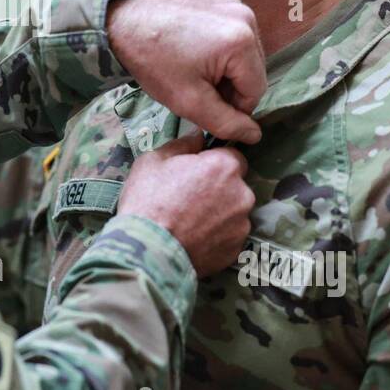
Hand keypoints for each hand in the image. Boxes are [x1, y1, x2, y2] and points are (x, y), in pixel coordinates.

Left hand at [106, 0, 265, 143]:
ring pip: (246, 55)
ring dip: (227, 70)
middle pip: (253, 71)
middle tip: (198, 90)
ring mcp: (236, 5)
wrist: (123, 23)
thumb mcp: (189, 101)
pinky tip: (196, 53)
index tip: (206, 107)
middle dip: (230, 87)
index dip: (234, 109)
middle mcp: (246, 17)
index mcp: (242, 41)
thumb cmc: (154, 63)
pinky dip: (221, 50)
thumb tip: (255, 136)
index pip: (256, 91)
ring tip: (195, 72)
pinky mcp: (224, 0)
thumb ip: (225, 122)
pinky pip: (235, 36)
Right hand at [118, 132, 253, 276]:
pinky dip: (216, 236)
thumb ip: (182, 145)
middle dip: (218, 189)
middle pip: (235, 185)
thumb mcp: (154, 161)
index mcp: (224, 167)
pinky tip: (194, 238)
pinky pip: (229, 236)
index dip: (213, 162)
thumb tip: (197, 138)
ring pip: (233, 212)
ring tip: (189, 222)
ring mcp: (241, 225)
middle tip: (189, 198)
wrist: (147, 251)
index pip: (232, 156)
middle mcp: (242, 194)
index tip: (196, 172)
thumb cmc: (147, 201)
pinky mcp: (236, 250)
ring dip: (218, 213)